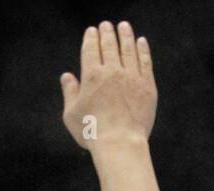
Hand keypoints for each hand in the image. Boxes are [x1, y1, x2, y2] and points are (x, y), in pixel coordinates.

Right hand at [61, 21, 156, 149]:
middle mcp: (112, 71)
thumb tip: (66, 76)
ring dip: (125, 35)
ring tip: (123, 26)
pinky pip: (145, 61)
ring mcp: (131, 77)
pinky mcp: (147, 86)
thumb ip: (69, 92)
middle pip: (110, 45)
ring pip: (128, 49)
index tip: (92, 31)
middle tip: (106, 25)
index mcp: (92, 75)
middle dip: (107, 32)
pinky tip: (141, 42)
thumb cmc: (93, 132)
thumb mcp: (72, 114)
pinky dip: (143, 49)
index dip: (91, 38)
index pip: (91, 49)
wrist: (120, 144)